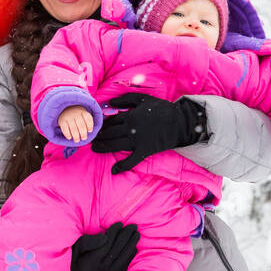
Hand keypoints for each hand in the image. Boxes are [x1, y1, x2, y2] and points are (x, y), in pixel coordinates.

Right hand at [58, 104, 94, 141]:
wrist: (63, 109)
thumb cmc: (76, 115)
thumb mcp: (82, 114)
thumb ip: (86, 121)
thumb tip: (88, 131)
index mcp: (82, 111)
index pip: (88, 118)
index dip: (90, 125)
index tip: (90, 131)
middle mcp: (75, 114)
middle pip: (81, 125)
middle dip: (83, 133)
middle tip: (84, 138)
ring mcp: (68, 117)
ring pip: (73, 128)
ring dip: (76, 136)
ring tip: (77, 140)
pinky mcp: (62, 121)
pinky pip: (65, 129)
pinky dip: (67, 134)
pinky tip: (69, 137)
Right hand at [70, 222, 139, 270]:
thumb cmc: (76, 257)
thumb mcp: (76, 247)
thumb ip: (89, 242)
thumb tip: (105, 237)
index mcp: (90, 262)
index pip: (106, 245)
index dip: (114, 233)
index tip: (120, 224)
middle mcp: (101, 270)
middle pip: (117, 250)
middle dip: (126, 237)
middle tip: (132, 226)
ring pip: (123, 258)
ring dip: (131, 245)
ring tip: (136, 234)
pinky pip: (124, 265)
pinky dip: (130, 255)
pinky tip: (133, 246)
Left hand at [92, 92, 207, 172]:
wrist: (179, 122)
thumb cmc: (162, 109)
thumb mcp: (143, 99)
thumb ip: (126, 100)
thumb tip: (110, 103)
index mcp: (129, 116)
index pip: (111, 122)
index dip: (102, 125)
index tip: (95, 127)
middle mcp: (130, 129)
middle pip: (109, 134)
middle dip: (99, 136)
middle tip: (90, 139)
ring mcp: (136, 141)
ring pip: (115, 145)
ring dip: (103, 147)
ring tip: (94, 148)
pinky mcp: (144, 151)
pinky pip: (131, 160)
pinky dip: (123, 166)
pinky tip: (114, 170)